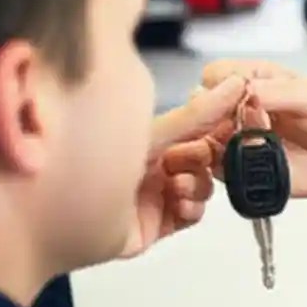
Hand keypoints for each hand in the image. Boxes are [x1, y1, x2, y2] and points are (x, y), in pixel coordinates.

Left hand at [119, 75, 248, 258]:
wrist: (73, 218)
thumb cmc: (102, 165)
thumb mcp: (158, 133)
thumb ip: (200, 113)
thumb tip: (233, 83)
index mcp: (153, 136)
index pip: (200, 128)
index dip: (218, 129)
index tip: (234, 128)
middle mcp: (155, 163)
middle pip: (205, 159)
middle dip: (206, 160)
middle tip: (195, 160)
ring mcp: (156, 193)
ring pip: (201, 186)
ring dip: (197, 185)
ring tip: (177, 186)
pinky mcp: (157, 223)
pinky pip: (191, 214)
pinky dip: (192, 208)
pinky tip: (179, 203)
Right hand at [200, 61, 306, 199]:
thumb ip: (280, 91)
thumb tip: (247, 91)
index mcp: (258, 80)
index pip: (217, 73)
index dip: (222, 84)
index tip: (241, 96)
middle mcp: (240, 107)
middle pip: (200, 104)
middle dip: (215, 115)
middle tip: (244, 124)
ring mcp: (236, 138)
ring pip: (200, 136)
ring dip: (216, 141)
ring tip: (250, 145)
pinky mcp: (237, 167)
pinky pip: (212, 166)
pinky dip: (219, 165)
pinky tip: (243, 163)